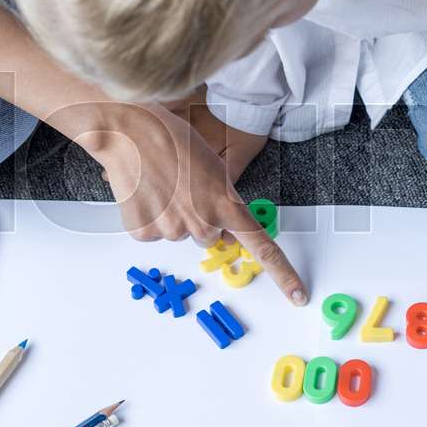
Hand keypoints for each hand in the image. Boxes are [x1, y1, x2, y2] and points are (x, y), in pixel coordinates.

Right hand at [81, 101, 306, 305]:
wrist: (129, 131)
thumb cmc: (171, 138)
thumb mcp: (211, 166)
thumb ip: (221, 198)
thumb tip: (220, 224)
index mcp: (226, 204)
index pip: (263, 247)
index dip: (283, 274)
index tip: (298, 295)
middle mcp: (203, 223)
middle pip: (208, 236)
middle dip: (198, 217)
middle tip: (182, 188)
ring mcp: (172, 230)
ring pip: (177, 233)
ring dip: (171, 215)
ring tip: (159, 184)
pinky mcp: (145, 233)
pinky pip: (152, 233)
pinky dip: (147, 216)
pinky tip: (144, 192)